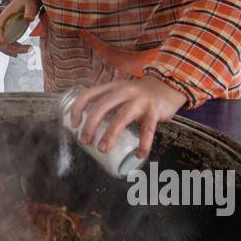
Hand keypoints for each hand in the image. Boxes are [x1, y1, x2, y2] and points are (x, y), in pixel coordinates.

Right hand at [0, 0, 40, 55]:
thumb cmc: (28, 0)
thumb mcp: (30, 3)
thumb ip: (30, 10)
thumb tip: (29, 18)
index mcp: (4, 16)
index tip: (5, 44)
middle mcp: (2, 23)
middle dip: (6, 48)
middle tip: (19, 52)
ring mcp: (4, 28)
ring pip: (0, 43)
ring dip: (9, 50)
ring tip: (24, 51)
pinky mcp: (8, 32)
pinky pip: (6, 43)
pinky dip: (11, 49)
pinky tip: (21, 50)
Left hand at [70, 75, 186, 159]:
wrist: (167, 86)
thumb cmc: (138, 94)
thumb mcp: (119, 92)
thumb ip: (106, 103)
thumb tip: (88, 125)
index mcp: (112, 87)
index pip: (88, 94)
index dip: (77, 109)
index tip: (74, 124)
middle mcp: (123, 91)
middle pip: (102, 107)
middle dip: (90, 125)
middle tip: (85, 141)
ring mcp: (139, 100)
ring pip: (121, 117)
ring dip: (110, 134)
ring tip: (103, 149)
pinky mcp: (154, 110)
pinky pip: (147, 130)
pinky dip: (143, 144)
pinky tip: (139, 154)